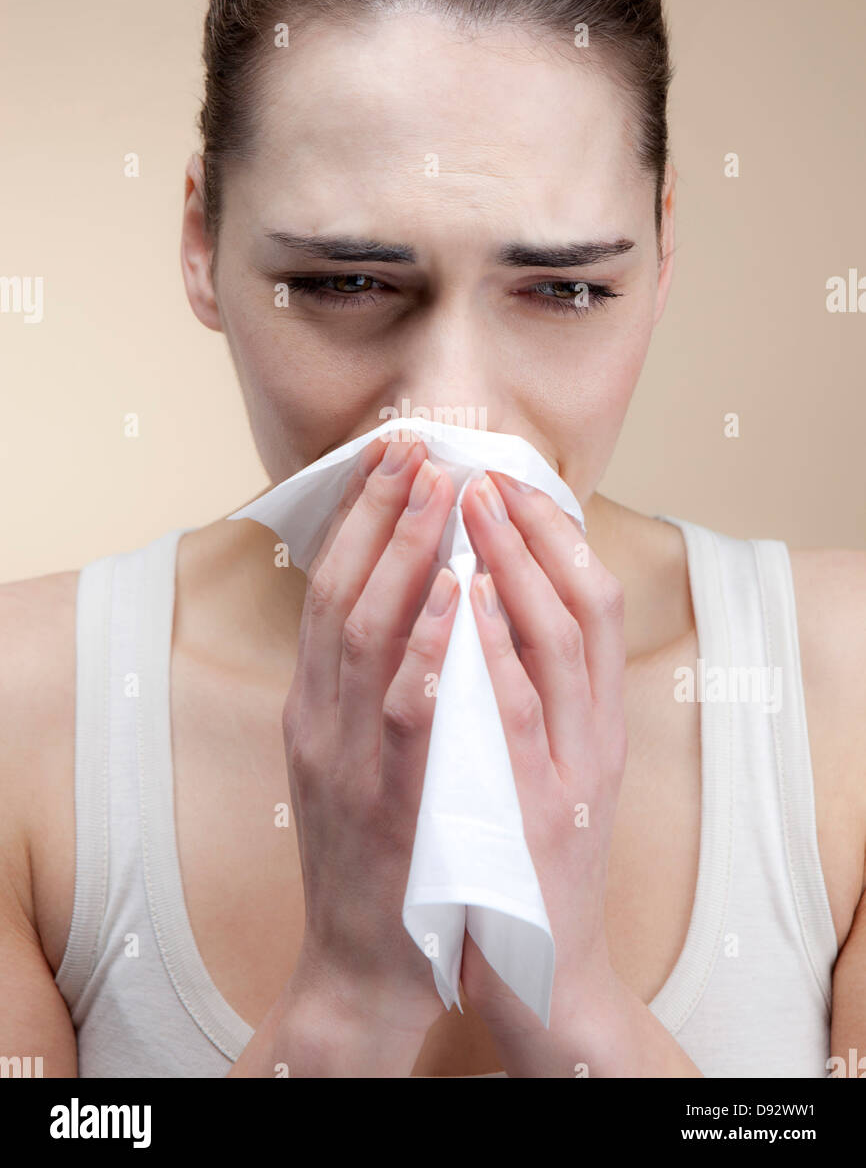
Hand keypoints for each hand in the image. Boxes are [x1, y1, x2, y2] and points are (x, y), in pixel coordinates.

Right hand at [282, 432, 459, 1057]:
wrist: (359, 965)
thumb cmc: (372, 854)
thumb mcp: (350, 757)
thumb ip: (366, 687)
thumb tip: (405, 608)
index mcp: (314, 705)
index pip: (329, 588)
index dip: (359, 518)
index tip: (392, 458)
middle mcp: (319, 719)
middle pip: (342, 591)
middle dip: (380, 513)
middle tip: (415, 445)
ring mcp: (347, 758)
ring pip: (367, 634)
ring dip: (404, 555)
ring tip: (437, 489)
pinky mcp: (388, 800)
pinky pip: (406, 711)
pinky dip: (425, 648)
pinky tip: (452, 597)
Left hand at [457, 470, 627, 1037]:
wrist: (531, 976)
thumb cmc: (518, 861)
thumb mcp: (539, 768)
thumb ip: (528, 699)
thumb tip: (489, 616)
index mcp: (598, 723)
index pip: (596, 601)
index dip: (556, 533)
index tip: (511, 478)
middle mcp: (595, 737)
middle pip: (580, 604)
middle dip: (527, 529)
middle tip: (480, 469)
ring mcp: (567, 774)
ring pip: (552, 643)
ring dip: (508, 563)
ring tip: (467, 498)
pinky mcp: (527, 814)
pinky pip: (506, 714)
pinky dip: (487, 648)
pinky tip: (464, 597)